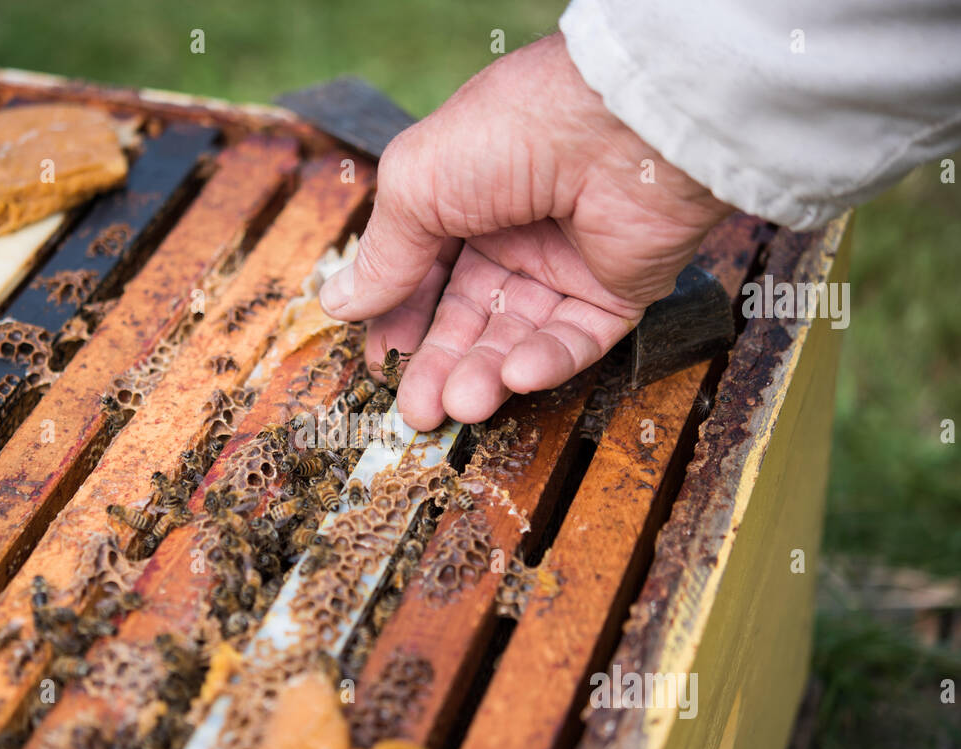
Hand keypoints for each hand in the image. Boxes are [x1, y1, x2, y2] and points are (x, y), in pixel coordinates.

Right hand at [319, 34, 732, 430]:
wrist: (623, 123)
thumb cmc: (511, 133)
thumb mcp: (416, 185)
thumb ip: (382, 254)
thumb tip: (337, 303)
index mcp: (465, 194)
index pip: (424, 272)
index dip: (401, 319)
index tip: (381, 363)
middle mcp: (516, 230)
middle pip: (468, 315)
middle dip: (440, 365)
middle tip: (418, 412)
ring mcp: (568, 262)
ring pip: (518, 335)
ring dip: (486, 373)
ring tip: (460, 406)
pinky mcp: (619, 290)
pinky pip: (577, 339)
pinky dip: (547, 363)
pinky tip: (516, 376)